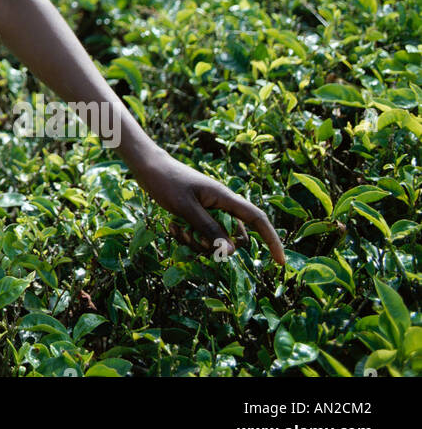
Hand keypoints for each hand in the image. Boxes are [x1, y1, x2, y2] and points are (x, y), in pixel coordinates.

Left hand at [129, 149, 285, 266]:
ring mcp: (210, 209)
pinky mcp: (197, 213)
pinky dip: (188, 236)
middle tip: (188, 238)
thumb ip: (209, 229)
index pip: (257, 219)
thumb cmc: (166, 182)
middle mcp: (221, 204)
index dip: (272, 240)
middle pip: (233, 237)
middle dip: (214, 246)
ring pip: (215, 238)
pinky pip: (201, 234)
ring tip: (174, 229)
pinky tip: (171, 227)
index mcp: (225, 198)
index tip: (280, 262)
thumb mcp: (186, 208)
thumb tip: (233, 252)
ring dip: (196, 242)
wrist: (147, 166)